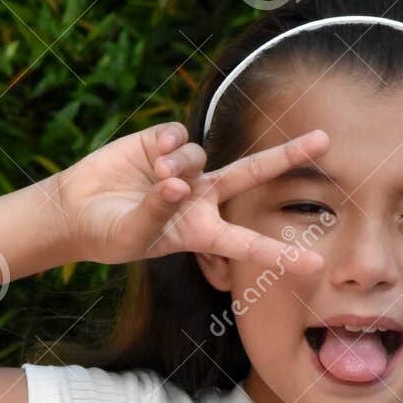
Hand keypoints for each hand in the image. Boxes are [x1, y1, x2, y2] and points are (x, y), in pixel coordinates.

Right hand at [53, 119, 329, 271]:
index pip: (247, 243)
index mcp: (200, 232)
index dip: (280, 254)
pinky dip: (168, 147)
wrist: (76, 211)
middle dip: (288, 156)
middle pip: (253, 173)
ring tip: (155, 178)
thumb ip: (158, 212)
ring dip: (180, 167)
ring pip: (201, 156)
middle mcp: (201, 198)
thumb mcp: (132, 236)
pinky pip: (180, 138)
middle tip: (325, 140)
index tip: (314, 264)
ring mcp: (186, 169)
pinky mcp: (163, 143)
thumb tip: (178, 183)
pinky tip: (151, 157)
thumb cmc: (107, 235)